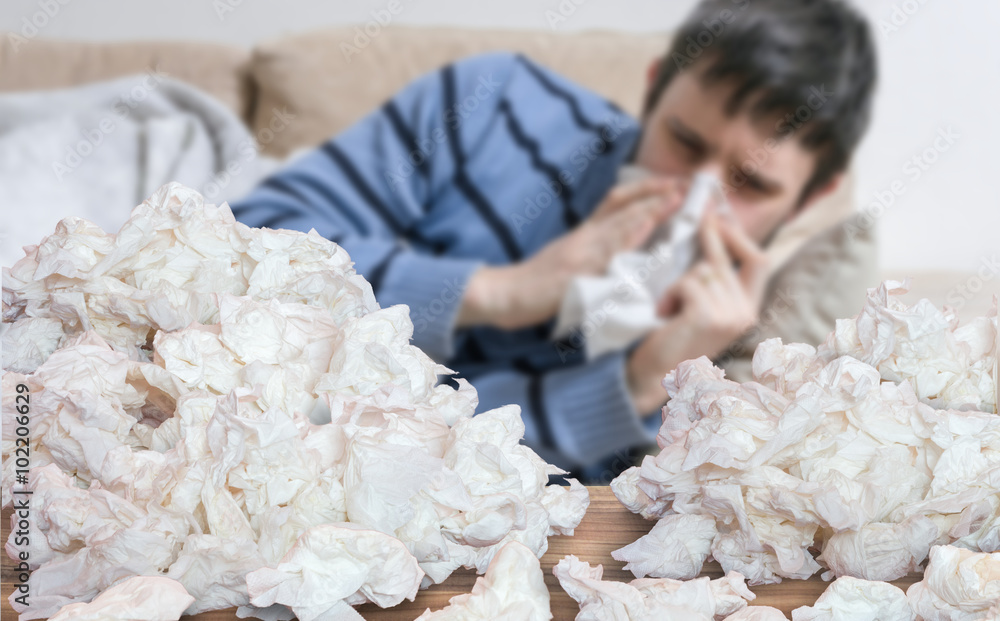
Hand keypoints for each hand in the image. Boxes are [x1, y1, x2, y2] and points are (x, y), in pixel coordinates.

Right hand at [459, 177, 685, 329]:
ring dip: (649, 209)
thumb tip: (619, 256)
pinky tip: (645, 228)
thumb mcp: (567, 264)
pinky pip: (605, 252)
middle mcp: (584, 237)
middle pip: (624, 207)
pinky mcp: (575, 271)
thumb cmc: (534, 287)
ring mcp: (580, 253)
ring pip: (619, 224)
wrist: (503, 296)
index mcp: (583, 235)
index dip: (646, 191)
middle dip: (656, 194)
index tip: (672, 183)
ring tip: (675, 197)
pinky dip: (627, 237)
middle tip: (687, 184)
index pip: (617, 203)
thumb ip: (592, 257)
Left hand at [626, 211, 769, 412]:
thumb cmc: (671, 339)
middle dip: (708, 237)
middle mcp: (745, 314)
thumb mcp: (702, 308)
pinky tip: (664, 314)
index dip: (741, 237)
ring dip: (678, 283)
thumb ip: (714, 282)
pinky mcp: (708, 317)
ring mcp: (729, 316)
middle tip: (700, 215)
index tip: (722, 218)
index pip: (759, 262)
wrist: (651, 377)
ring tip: (668, 308)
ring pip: (701, 271)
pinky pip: (688, 283)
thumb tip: (712, 234)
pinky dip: (671, 294)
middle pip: (725, 261)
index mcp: (748, 311)